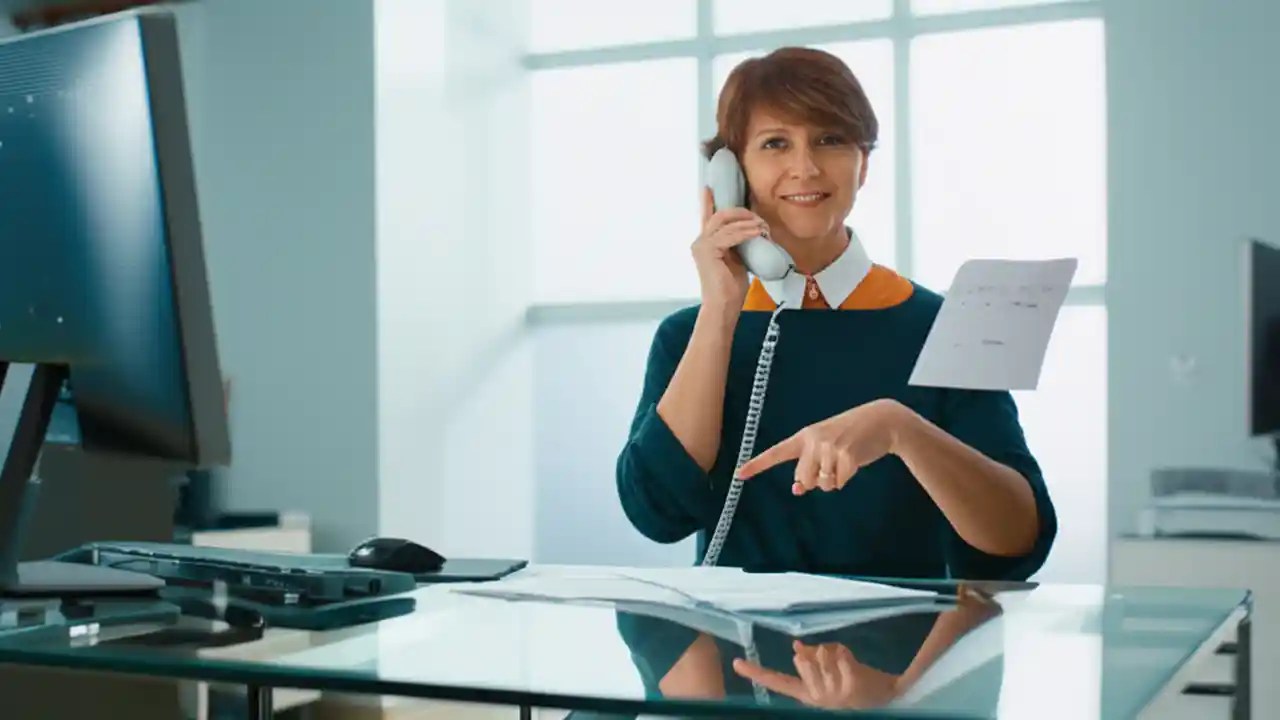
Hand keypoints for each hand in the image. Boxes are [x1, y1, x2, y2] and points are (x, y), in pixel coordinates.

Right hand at [693, 187, 770, 310]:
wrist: (724, 306)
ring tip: (762, 227)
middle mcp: (700, 241)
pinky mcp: (708, 251)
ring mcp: (702, 245)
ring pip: (725, 222)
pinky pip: (729, 234)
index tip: (709, 187)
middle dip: (741, 212)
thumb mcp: (737, 259)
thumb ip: (738, 244)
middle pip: (720, 215)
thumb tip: (753, 231)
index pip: (707, 217)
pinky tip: (757, 232)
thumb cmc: (731, 288)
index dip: (707, 201)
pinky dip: (745, 232)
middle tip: (759, 218)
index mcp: (706, 243)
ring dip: (747, 222)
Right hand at [732, 641, 899, 708]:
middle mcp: (819, 698)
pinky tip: (855, 663)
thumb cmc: (861, 690)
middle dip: (816, 653)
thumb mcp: (832, 681)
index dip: (757, 673)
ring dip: (833, 651)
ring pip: (821, 654)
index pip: (779, 684)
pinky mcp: (852, 685)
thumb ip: (812, 665)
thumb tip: (796, 646)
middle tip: (834, 663)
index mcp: (811, 697)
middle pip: (802, 660)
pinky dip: (846, 652)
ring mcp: (835, 693)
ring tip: (847, 665)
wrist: (892, 701)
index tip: (735, 663)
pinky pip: (840, 654)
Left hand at [736, 399, 909, 494]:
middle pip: (802, 478)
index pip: (776, 452)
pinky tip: (854, 462)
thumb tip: (796, 489)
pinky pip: (839, 484)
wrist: (881, 421)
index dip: (757, 465)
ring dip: (832, 480)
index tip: (739, 474)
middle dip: (815, 480)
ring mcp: (830, 449)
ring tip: (844, 461)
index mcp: (805, 436)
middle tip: (831, 464)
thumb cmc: (850, 434)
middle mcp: (814, 441)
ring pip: (821, 484)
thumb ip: (808, 463)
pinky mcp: (847, 458)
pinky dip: (846, 479)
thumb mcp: (825, 444)